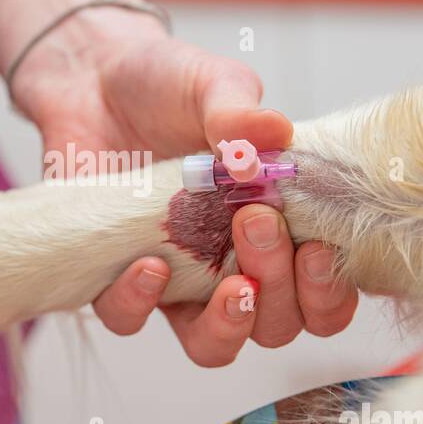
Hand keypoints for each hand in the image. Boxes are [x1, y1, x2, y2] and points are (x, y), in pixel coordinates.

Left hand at [13, 9, 358, 364]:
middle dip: (280, 289)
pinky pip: (130, 319)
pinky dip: (141, 303)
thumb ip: (241, 111)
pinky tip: (148, 265)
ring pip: (214, 345)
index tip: (318, 249)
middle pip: (278, 324)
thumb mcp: (214, 85)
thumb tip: (272, 132)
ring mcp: (177, 279)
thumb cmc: (168, 84)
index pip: (326, 292)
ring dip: (229, 325)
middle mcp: (235, 264)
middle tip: (255, 223)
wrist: (92, 78)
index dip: (331, 292)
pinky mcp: (119, 278)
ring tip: (230, 283)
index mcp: (281, 225)